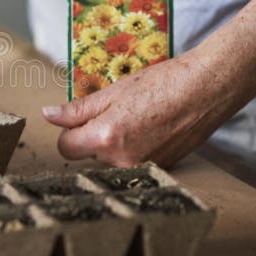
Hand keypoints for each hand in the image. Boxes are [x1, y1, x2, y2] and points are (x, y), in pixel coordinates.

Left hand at [42, 49, 241, 167]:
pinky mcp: (160, 170)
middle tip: (118, 112)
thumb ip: (77, 110)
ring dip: (114, 143)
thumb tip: (48, 116)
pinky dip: (135, 148)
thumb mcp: (113, 92)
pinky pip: (132, 162)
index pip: (66, 148)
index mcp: (106, 139)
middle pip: (88, 154)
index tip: (84, 117)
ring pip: (110, 159)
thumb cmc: (161, 84)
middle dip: (94, 135)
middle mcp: (122, 162)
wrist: (206, 90)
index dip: (71, 130)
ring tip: (137, 118)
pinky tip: (151, 129)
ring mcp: (142, 169)